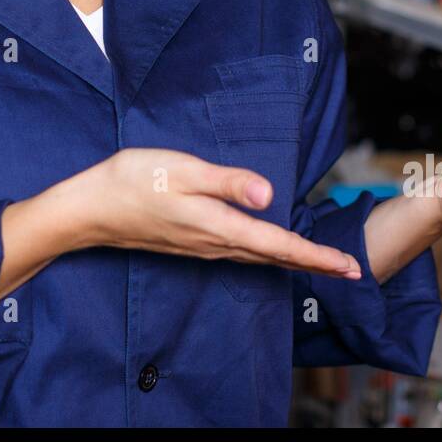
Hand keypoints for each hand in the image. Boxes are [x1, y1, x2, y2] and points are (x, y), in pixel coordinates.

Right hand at [69, 147, 362, 278]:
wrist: (89, 210)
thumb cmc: (132, 181)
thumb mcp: (181, 170)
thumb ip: (227, 182)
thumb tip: (269, 195)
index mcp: (218, 226)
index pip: (279, 246)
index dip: (317, 257)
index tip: (350, 267)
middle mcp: (215, 244)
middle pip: (275, 258)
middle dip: (315, 264)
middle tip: (351, 271)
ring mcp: (202, 247)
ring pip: (259, 259)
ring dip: (293, 261)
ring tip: (321, 263)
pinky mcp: (191, 243)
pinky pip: (241, 255)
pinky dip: (268, 256)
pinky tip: (271, 251)